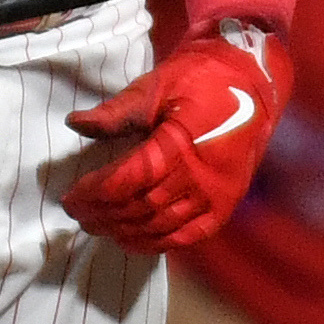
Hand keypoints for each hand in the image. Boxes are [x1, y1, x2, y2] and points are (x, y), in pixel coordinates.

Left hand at [64, 23, 287, 251]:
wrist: (253, 83)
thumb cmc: (201, 79)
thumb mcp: (156, 86)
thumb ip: (117, 112)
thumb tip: (75, 124)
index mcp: (181, 143)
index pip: (128, 180)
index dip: (95, 192)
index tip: (70, 195)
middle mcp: (201, 177)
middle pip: (140, 207)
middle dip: (102, 213)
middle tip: (76, 212)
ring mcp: (217, 196)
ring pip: (160, 226)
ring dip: (122, 230)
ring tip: (96, 225)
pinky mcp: (225, 206)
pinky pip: (187, 237)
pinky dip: (155, 244)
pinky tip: (130, 240)